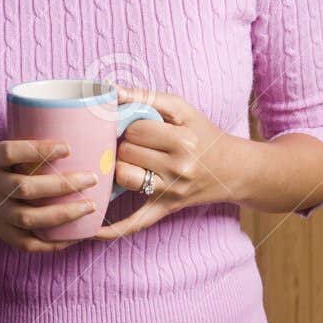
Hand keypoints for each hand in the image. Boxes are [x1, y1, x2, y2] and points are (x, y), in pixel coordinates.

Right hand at [0, 140, 97, 253]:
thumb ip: (20, 150)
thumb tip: (69, 137)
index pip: (11, 152)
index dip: (39, 150)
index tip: (68, 147)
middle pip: (25, 188)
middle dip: (62, 185)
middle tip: (91, 178)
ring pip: (29, 218)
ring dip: (63, 214)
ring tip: (90, 206)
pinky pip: (26, 242)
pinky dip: (51, 243)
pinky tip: (73, 237)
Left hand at [92, 87, 241, 241]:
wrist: (231, 169)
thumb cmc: (202, 134)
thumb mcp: (182, 109)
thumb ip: (147, 96)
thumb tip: (113, 91)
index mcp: (182, 141)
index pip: (135, 130)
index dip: (131, 126)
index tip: (140, 127)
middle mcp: (178, 168)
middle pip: (126, 153)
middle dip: (125, 146)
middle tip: (137, 145)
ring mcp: (171, 192)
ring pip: (123, 178)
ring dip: (120, 169)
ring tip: (132, 163)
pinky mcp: (165, 209)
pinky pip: (135, 223)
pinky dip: (112, 230)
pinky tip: (91, 231)